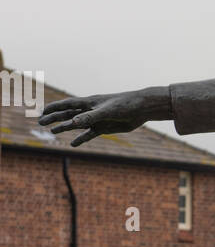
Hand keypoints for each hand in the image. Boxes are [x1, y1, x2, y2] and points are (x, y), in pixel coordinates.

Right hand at [38, 86, 170, 145]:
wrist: (141, 109)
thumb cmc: (125, 104)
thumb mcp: (106, 112)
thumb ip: (90, 117)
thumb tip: (73, 122)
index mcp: (89, 102)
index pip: (68, 104)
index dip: (54, 107)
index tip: (42, 111)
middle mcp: (91, 110)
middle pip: (68, 114)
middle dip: (55, 118)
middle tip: (40, 122)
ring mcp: (97, 119)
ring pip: (77, 124)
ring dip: (65, 127)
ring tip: (53, 131)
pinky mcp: (104, 127)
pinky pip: (90, 134)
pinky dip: (82, 138)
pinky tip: (74, 144)